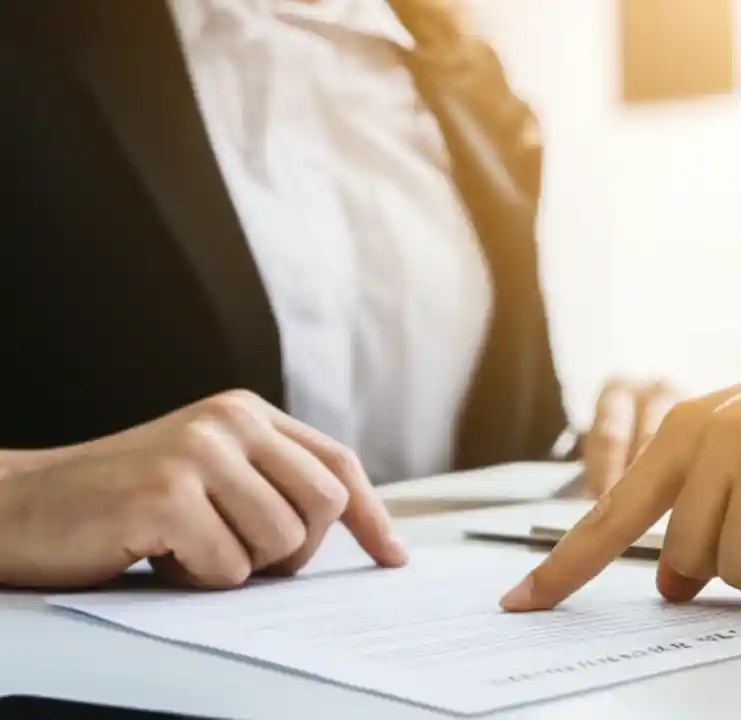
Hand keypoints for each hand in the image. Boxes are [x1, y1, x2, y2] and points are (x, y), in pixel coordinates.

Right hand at [0, 391, 406, 589]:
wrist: (21, 506)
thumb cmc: (123, 503)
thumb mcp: (208, 476)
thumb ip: (270, 483)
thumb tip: (355, 526)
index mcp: (247, 414)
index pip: (339, 463)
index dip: (372, 515)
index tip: (394, 557)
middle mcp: (231, 421)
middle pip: (325, 506)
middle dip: (293, 551)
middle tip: (235, 555)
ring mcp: (200, 453)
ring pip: (282, 542)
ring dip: (237, 566)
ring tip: (185, 548)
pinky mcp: (169, 493)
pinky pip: (229, 567)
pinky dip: (198, 578)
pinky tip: (157, 556)